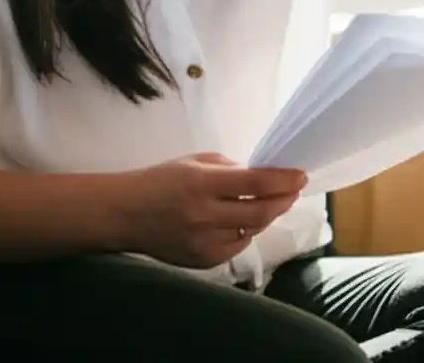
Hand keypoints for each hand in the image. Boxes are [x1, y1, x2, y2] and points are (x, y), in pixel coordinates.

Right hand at [111, 153, 306, 268]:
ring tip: (271, 203)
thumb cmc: (161, 181)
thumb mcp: (196, 163)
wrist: (123, 214)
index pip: (256, 184)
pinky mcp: (202, 261)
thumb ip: (231, 169)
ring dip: (267, 216)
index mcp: (202, 184)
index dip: (284, 180)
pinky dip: (246, 232)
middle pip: (261, 213)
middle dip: (285, 200)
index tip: (301, 175)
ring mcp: (204, 242)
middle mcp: (204, 215)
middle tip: (294, 190)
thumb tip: (265, 177)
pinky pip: (237, 246)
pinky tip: (243, 221)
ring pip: (252, 231)